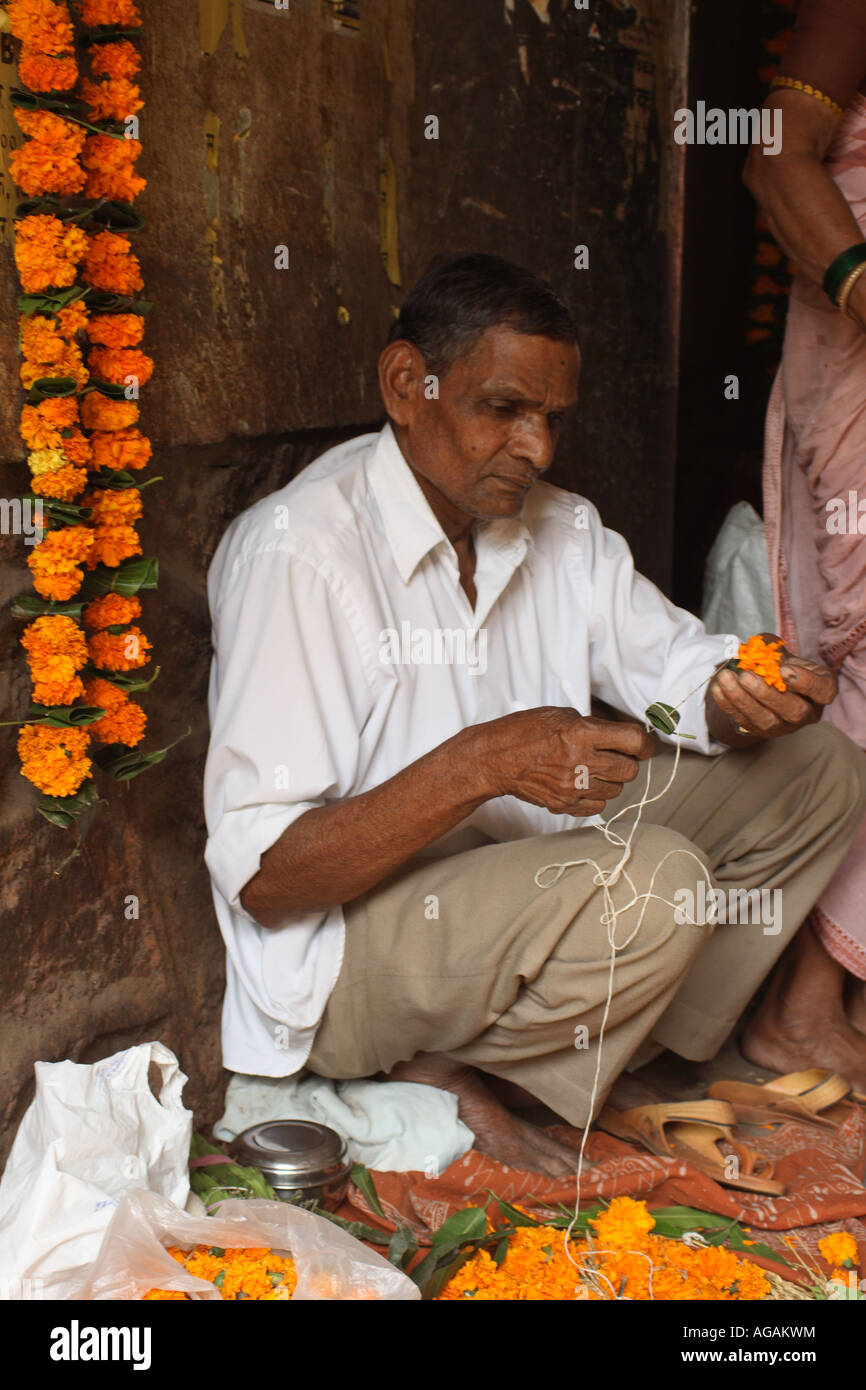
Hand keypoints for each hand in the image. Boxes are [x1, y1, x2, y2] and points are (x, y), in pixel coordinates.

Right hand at [470, 706, 654, 816]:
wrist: (494, 759)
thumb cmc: (524, 732)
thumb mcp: (561, 715)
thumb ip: (594, 726)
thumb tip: (623, 737)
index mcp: (581, 733)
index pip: (633, 742)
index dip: (645, 743)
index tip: (643, 745)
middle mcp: (580, 762)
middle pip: (630, 771)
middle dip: (628, 762)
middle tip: (615, 755)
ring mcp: (572, 787)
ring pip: (616, 790)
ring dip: (610, 780)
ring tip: (591, 767)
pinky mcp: (564, 805)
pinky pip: (598, 806)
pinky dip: (596, 795)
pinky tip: (581, 782)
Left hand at [708, 633, 836, 740]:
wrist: (760, 682)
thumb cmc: (776, 662)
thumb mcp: (778, 650)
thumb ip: (770, 648)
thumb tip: (753, 651)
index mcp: (820, 689)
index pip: (824, 691)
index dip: (807, 683)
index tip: (785, 669)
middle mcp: (806, 712)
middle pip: (794, 711)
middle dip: (767, 694)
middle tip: (745, 676)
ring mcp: (783, 725)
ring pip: (766, 720)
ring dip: (743, 700)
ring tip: (726, 678)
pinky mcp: (761, 731)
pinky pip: (744, 721)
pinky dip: (729, 704)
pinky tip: (718, 688)